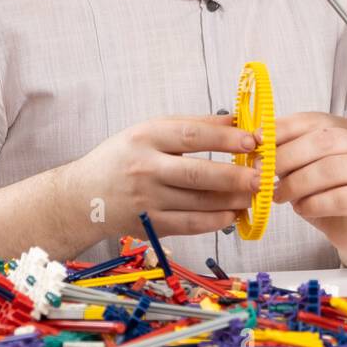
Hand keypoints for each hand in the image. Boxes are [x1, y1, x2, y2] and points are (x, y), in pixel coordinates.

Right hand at [59, 114, 264, 240]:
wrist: (84, 195)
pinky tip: (233, 214)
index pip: (192, 136)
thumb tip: (237, 121)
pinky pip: (190, 224)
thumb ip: (193, 125)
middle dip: (236, 176)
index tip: (253, 141)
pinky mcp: (149, 224)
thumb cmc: (124, 156)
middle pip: (198, 174)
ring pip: (198, 202)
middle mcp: (145, 168)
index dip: (226, 139)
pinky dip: (215, 221)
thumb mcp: (151, 130)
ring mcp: (146, 200)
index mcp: (146, 136)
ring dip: (232, 200)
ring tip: (255, 194)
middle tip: (263, 176)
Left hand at [271, 112, 346, 258]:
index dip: (282, 129)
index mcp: (345, 128)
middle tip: (262, 174)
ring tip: (279, 195)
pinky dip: (313, 204)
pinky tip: (302, 209)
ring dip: (296, 184)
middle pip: (321, 142)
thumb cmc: (329, 194)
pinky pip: (339, 198)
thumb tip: (257, 144)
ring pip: (329, 169)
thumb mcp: (305, 168)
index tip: (257, 141)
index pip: (312, 120)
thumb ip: (288, 153)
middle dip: (285, 157)